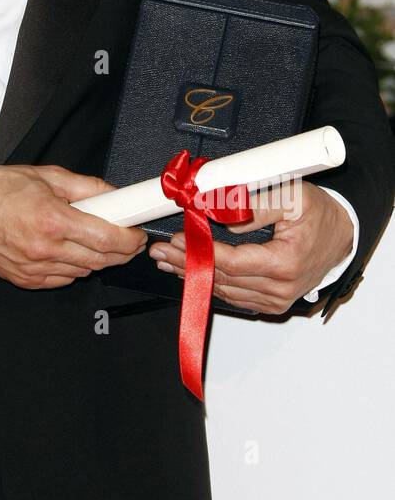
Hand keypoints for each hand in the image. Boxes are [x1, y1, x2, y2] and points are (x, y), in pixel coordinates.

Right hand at [0, 163, 146, 288]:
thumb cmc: (2, 189)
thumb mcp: (49, 177)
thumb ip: (87, 187)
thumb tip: (115, 196)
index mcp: (53, 219)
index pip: (107, 239)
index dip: (130, 239)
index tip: (137, 234)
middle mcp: (45, 248)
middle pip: (101, 260)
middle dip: (121, 251)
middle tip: (126, 239)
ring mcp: (35, 268)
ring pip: (84, 272)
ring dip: (97, 259)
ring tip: (93, 241)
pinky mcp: (27, 280)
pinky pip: (63, 280)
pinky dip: (73, 268)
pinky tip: (70, 252)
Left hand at [147, 179, 354, 313]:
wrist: (340, 234)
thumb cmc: (318, 214)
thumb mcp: (290, 197)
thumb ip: (255, 206)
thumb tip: (221, 213)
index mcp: (284, 263)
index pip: (232, 263)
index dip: (201, 252)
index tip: (178, 240)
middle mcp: (280, 288)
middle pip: (222, 279)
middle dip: (187, 263)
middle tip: (159, 250)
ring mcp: (276, 299)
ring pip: (224, 291)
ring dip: (193, 275)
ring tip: (166, 260)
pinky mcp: (272, 302)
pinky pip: (234, 296)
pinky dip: (210, 283)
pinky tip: (190, 272)